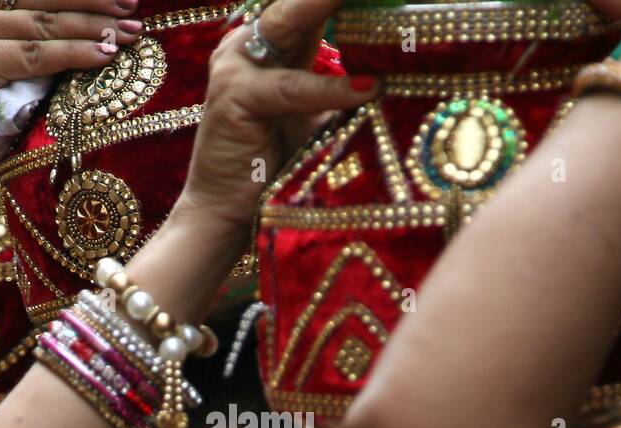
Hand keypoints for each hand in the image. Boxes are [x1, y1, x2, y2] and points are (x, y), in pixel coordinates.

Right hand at [0, 0, 144, 180]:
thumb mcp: (17, 58)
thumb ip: (44, 32)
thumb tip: (104, 19)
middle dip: (94, 1)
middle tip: (133, 6)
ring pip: (45, 23)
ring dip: (94, 27)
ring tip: (130, 33)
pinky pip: (38, 55)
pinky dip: (76, 53)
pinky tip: (106, 55)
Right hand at [176, 0, 376, 234]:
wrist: (228, 212)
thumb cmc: (274, 166)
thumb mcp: (313, 113)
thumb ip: (338, 81)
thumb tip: (392, 67)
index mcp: (267, 42)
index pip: (310, 5)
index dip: (338, 1)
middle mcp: (247, 43)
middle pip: (298, 2)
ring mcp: (235, 65)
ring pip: (292, 24)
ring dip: (328, 6)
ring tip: (373, 4)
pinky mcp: (233, 96)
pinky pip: (293, 88)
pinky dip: (329, 89)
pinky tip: (368, 88)